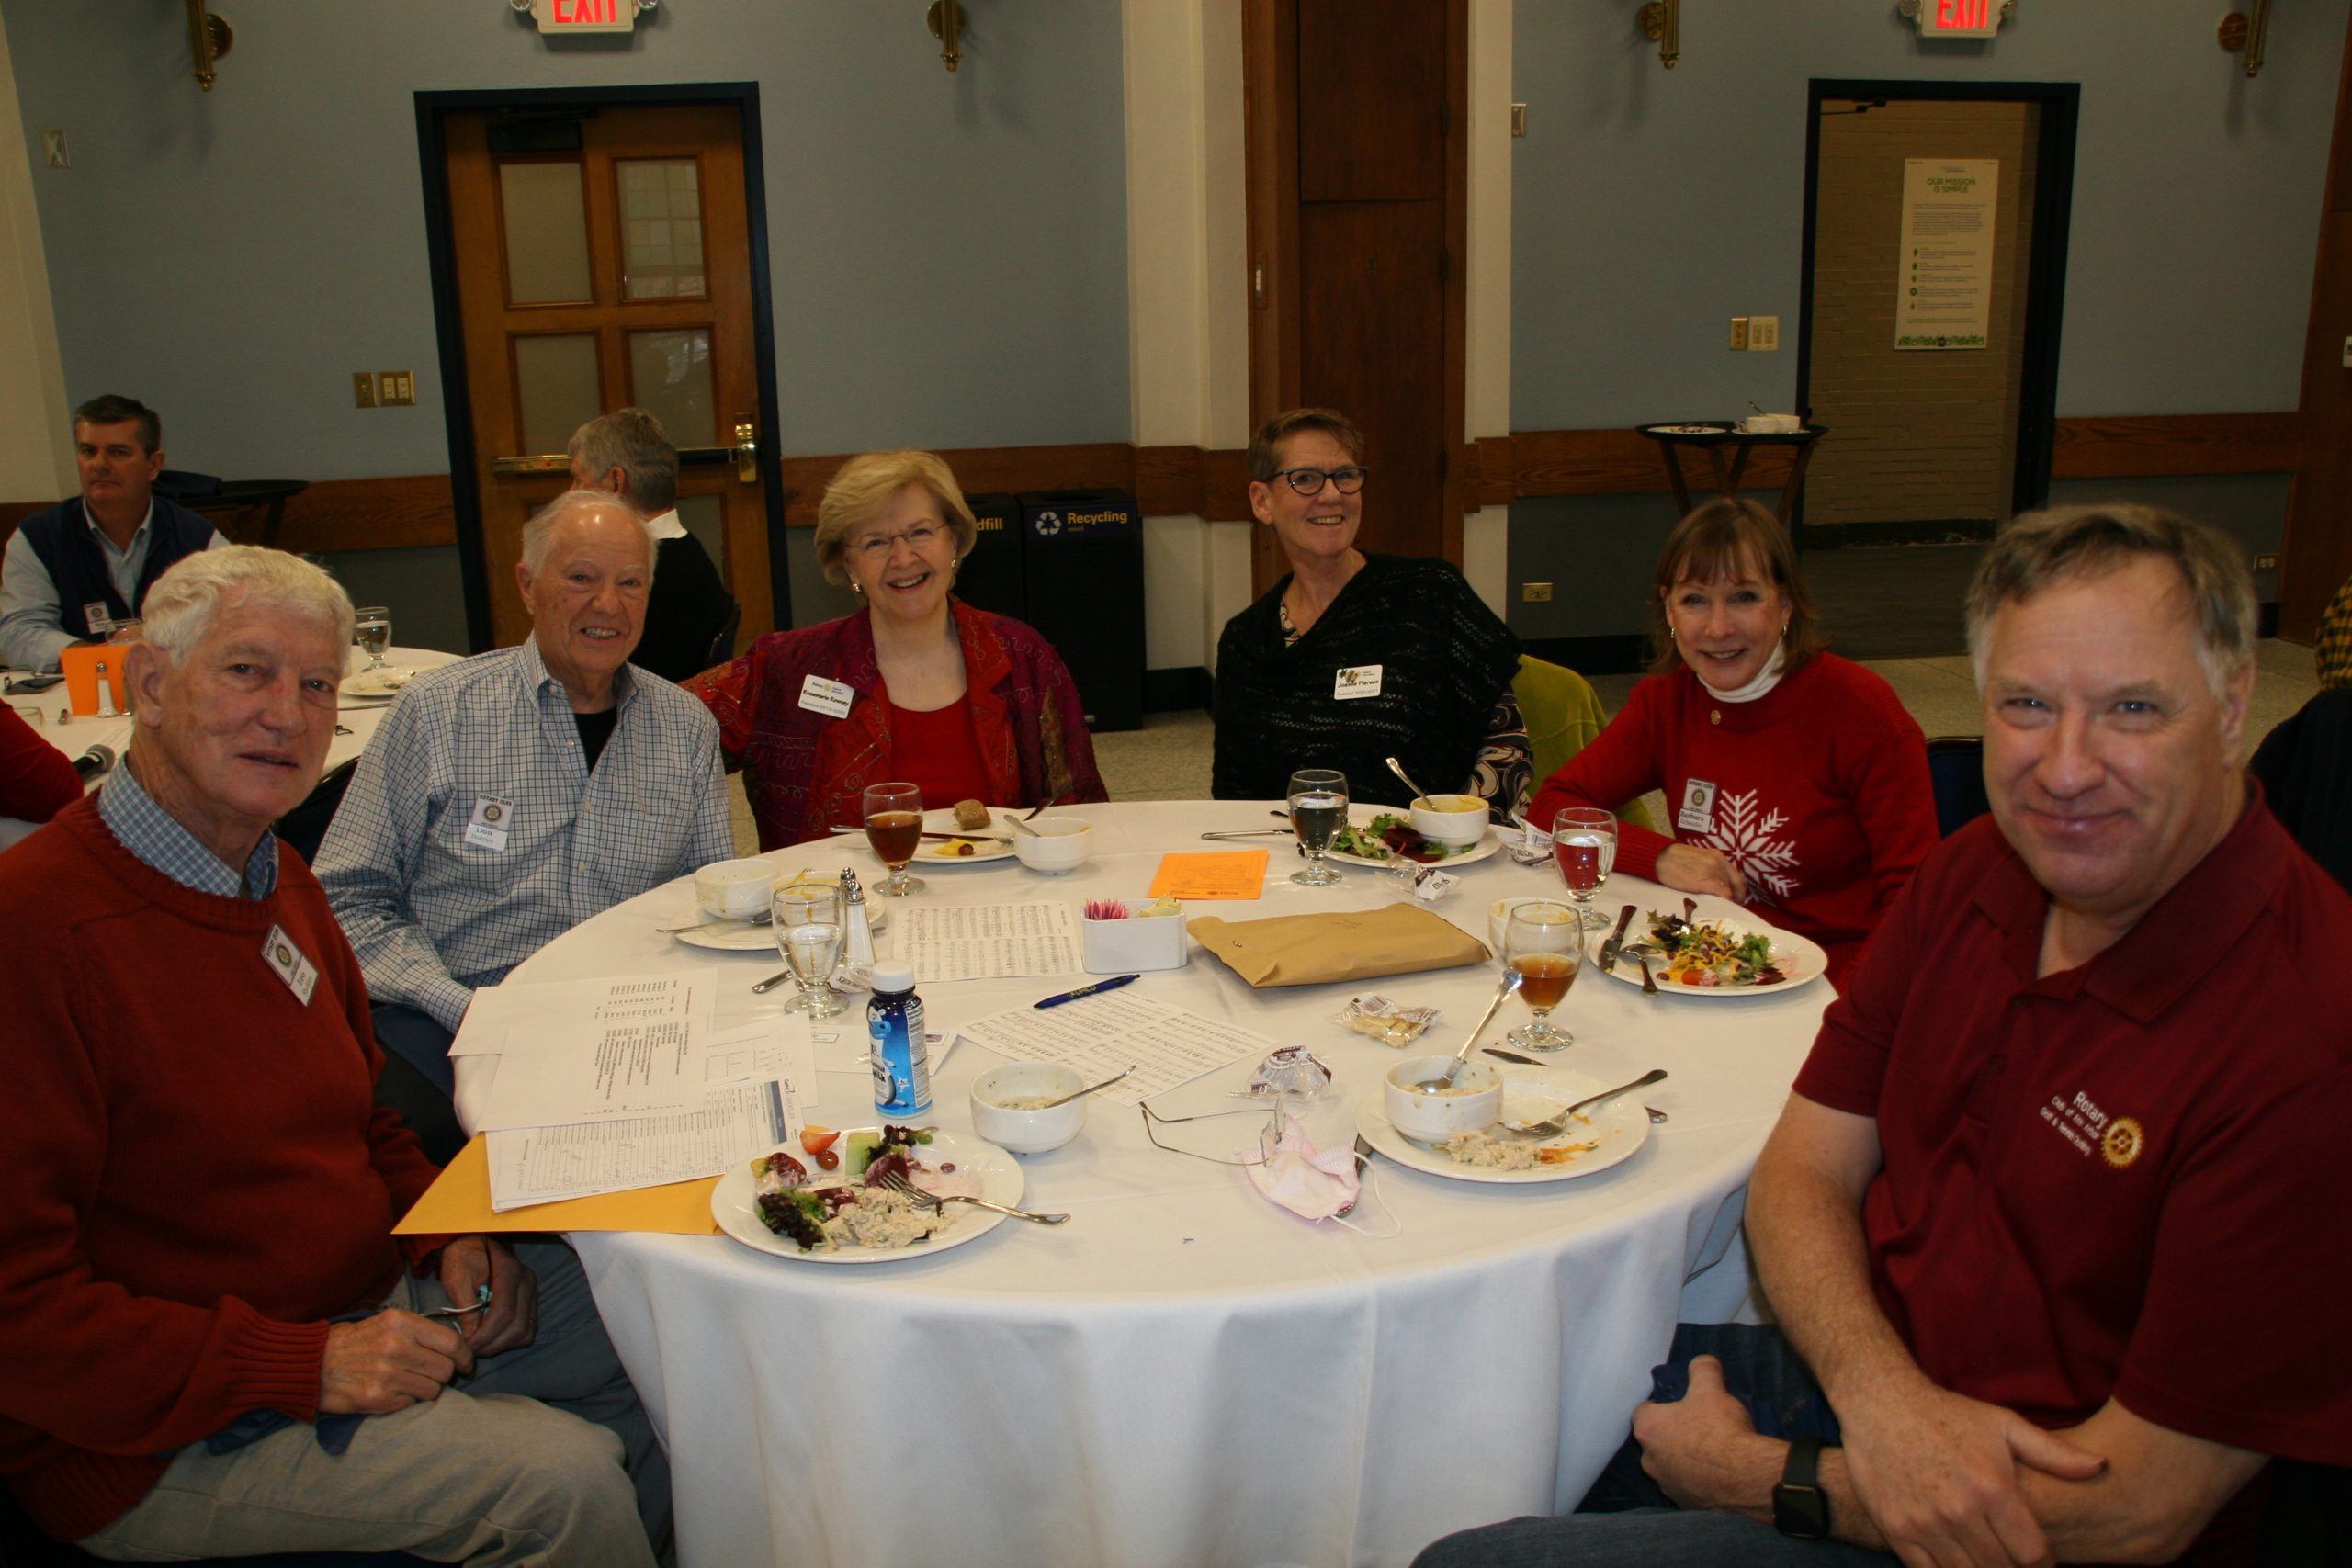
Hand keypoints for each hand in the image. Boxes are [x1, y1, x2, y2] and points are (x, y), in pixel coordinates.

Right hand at [319, 1312, 468, 1414]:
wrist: (310, 1364)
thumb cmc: (352, 1342)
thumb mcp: (385, 1322)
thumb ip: (418, 1331)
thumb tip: (454, 1345)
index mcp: (401, 1323)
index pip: (452, 1342)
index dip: (465, 1356)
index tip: (465, 1363)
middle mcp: (396, 1347)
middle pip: (446, 1369)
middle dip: (444, 1374)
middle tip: (431, 1374)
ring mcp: (387, 1375)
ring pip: (432, 1390)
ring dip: (425, 1389)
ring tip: (406, 1382)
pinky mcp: (377, 1399)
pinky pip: (411, 1403)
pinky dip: (406, 1400)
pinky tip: (390, 1391)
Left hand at [437, 1235, 538, 1356]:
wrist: (477, 1244)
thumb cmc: (463, 1258)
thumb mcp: (456, 1276)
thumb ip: (464, 1306)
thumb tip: (469, 1336)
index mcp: (509, 1272)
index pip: (503, 1312)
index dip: (485, 1335)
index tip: (466, 1346)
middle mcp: (527, 1282)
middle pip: (517, 1326)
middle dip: (492, 1345)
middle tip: (470, 1351)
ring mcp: (532, 1292)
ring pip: (526, 1332)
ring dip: (502, 1346)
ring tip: (480, 1347)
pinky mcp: (531, 1301)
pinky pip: (528, 1330)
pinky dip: (511, 1340)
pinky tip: (492, 1339)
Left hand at [1632, 1356, 1780, 1514]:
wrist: (1745, 1478)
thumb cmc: (1720, 1429)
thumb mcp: (1712, 1388)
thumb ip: (1702, 1369)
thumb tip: (1702, 1361)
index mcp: (1648, 1428)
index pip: (1644, 1411)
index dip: (1662, 1406)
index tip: (1681, 1405)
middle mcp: (1648, 1459)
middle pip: (1657, 1440)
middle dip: (1674, 1434)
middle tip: (1699, 1428)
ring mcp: (1666, 1485)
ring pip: (1671, 1466)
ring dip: (1685, 1459)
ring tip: (1712, 1453)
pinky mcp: (1685, 1504)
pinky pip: (1688, 1487)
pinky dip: (1698, 1481)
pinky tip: (1718, 1474)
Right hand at [1656, 842, 1747, 902]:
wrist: (1659, 858)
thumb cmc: (1674, 859)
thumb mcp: (1698, 859)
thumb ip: (1710, 869)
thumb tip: (1718, 886)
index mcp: (1718, 856)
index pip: (1737, 878)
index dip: (1739, 893)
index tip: (1736, 902)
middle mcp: (1719, 862)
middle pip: (1733, 886)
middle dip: (1732, 899)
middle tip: (1727, 909)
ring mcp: (1712, 871)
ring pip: (1728, 891)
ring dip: (1725, 901)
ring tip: (1719, 910)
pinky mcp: (1705, 880)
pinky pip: (1722, 893)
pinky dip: (1724, 902)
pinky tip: (1719, 908)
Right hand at [1839, 1380, 2103, 1567]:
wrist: (1880, 1402)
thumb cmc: (1947, 1413)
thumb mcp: (2003, 1423)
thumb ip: (2053, 1453)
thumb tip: (2100, 1467)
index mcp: (1993, 1488)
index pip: (2032, 1555)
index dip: (2042, 1564)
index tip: (2039, 1560)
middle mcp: (1959, 1511)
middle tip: (2012, 1559)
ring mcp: (1925, 1523)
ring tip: (1987, 1560)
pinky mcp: (1895, 1529)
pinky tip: (1956, 1561)